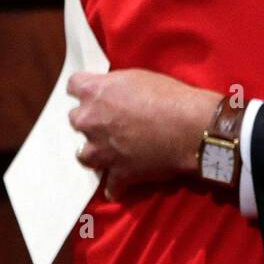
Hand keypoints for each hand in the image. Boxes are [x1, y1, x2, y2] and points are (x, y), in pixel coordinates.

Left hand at [68, 68, 222, 199]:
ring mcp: (101, 150)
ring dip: (96, 151)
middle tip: (112, 121)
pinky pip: (110, 186)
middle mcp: (89, 121)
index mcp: (94, 92)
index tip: (96, 93)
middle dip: (92, 120)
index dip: (85, 89)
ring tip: (111, 151)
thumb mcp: (137, 77)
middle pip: (76, 119)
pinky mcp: (118, 174)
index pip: (73, 85)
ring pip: (83, 154)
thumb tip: (109, 93)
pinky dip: (117, 185)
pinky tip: (122, 182)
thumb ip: (114, 87)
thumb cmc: (170, 96)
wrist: (191, 127)